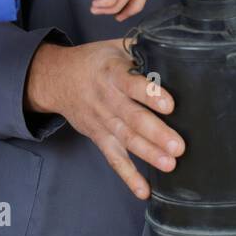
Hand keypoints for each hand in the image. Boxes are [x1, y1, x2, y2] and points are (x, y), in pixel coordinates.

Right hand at [25, 38, 183, 198]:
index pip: (132, 84)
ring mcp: (102, 121)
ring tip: (169, 164)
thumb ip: (141, 50)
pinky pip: (114, 159)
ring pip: (126, 140)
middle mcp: (107, 99)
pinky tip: (144, 190)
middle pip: (132, 118)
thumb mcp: (114, 47)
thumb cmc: (95, 61)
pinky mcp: (99, 137)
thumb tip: (174, 46)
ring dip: (148, 154)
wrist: (57, 79)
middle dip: (156, 133)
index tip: (170, 105)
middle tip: (178, 146)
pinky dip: (128, 176)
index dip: (150, 94)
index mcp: (112, 73)